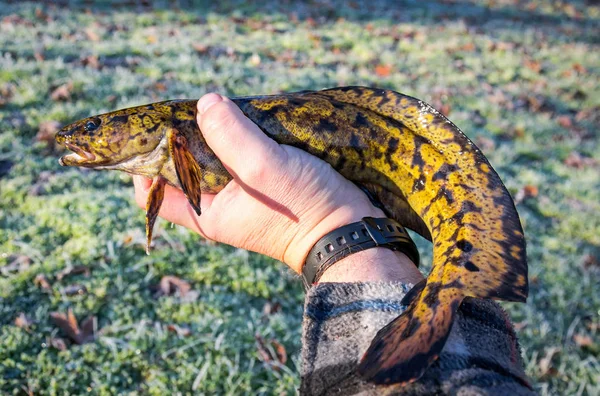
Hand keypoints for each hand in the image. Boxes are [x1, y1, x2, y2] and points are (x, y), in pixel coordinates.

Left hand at [133, 93, 422, 283]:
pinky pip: (242, 155)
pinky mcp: (265, 184)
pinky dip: (244, 136)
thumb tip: (206, 103)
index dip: (149, 162)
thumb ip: (231, 136)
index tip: (163, 130)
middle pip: (185, 167)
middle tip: (206, 111)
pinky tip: (254, 120)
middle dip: (190, 137)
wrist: (349, 230)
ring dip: (221, 133)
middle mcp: (218, 206)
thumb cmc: (303, 207)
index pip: (153, 191)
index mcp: (206, 214)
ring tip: (233, 111)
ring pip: (216, 157)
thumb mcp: (262, 169)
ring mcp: (242, 195)